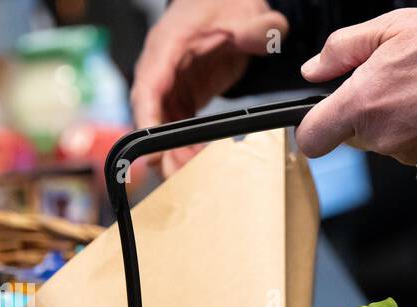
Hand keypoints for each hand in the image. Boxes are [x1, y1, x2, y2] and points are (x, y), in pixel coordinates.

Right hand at [131, 0, 288, 175]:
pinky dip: (185, 148)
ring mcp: (169, 84)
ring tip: (192, 179)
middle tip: (179, 176)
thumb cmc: (223, 6)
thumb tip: (268, 34)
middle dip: (161, 146)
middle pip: (151, 113)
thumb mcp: (245, 13)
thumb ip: (257, 27)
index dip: (148, 117)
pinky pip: (176, 127)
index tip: (154, 145)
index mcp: (169, 44)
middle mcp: (161, 67)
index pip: (150, 83)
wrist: (219, 5)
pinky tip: (200, 167)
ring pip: (161, 125)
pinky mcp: (180, 97)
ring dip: (173, 153)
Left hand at [297, 8, 416, 171]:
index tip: (321, 115)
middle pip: (353, 138)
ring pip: (386, 143)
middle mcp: (384, 138)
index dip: (312, 126)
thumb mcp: (390, 27)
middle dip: (364, 114)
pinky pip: (414, 151)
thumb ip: (341, 50)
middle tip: (393, 81)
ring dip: (396, 122)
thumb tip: (314, 70)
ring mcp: (411, 155)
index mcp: (364, 104)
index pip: (313, 138)